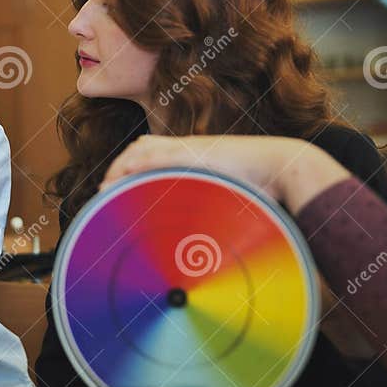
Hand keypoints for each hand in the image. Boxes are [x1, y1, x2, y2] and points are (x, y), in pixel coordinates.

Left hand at [100, 135, 348, 212]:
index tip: (112, 188)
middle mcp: (187, 149)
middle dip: (117, 169)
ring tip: (107, 189)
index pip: (148, 153)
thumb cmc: (262, 186)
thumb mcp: (227, 194)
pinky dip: (138, 165)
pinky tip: (125, 176)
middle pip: (139, 148)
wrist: (283, 167)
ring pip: (143, 151)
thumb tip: (201, 238)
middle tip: (103, 191)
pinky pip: (158, 156)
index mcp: (192, 156)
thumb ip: (209, 206)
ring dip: (121, 168)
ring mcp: (191, 150)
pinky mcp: (196, 154)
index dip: (127, 167)